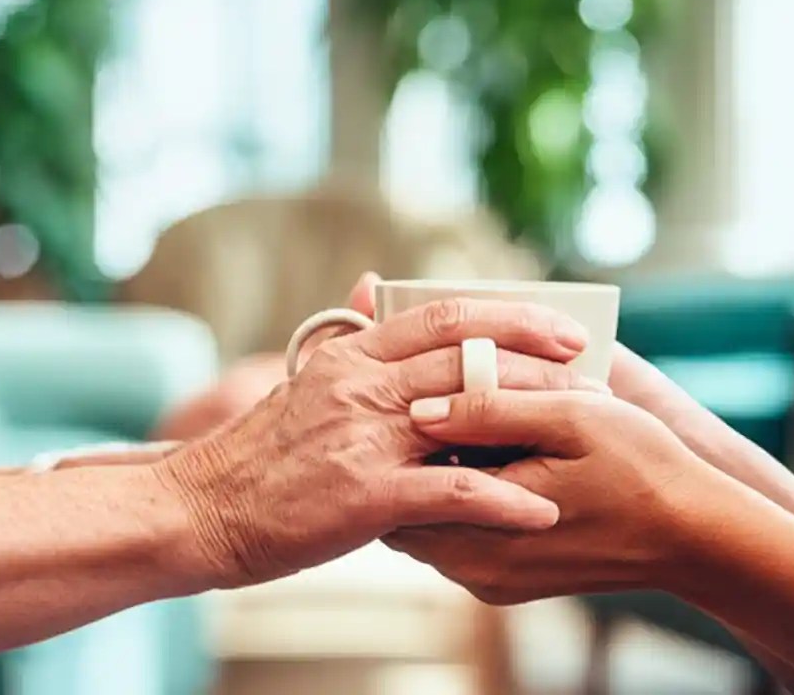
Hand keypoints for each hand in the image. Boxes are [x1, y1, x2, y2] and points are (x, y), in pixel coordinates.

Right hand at [154, 297, 611, 587]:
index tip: (563, 327)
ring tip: (588, 430)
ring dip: (538, 418)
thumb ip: (348, 333)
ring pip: (471, 411)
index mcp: (351, 355)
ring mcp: (365, 439)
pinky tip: (543, 512)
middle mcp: (363, 386)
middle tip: (594, 373)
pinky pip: (452, 492)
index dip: (512, 315)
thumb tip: (373, 282)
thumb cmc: (257, 452)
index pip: (445, 315)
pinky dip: (504, 501)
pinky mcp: (365, 496)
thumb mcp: (302, 377)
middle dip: (542, 361)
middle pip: (472, 356)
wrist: (199, 510)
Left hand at [383, 389, 712, 604]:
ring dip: (438, 476)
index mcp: (484, 527)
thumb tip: (420, 407)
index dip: (400, 431)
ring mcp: (488, 580)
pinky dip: (463, 498)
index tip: (417, 389)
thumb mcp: (571, 416)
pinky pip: (458, 536)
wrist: (694, 533)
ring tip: (468, 428)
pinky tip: (493, 461)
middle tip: (437, 403)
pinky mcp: (505, 581)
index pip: (400, 482)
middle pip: (406, 506)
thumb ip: (492, 409)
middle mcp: (474, 567)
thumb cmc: (641, 466)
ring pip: (429, 521)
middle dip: (414, 456)